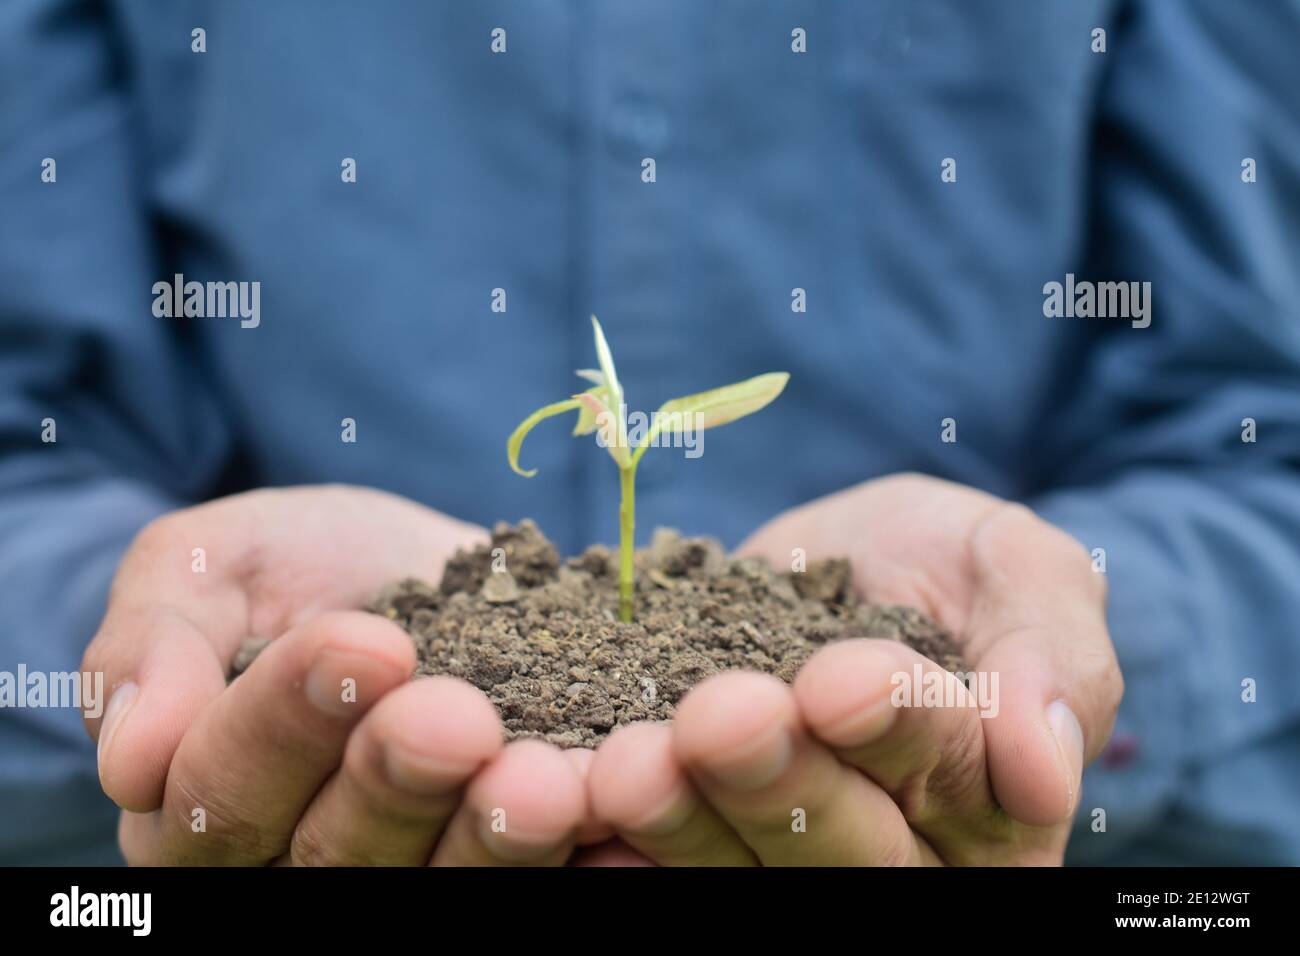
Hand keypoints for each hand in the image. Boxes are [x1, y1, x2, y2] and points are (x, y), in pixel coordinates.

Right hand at [84, 485, 591, 864]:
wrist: (426, 568)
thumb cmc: (297, 565)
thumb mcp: (208, 566)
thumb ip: (153, 644)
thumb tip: (132, 756)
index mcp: (202, 806)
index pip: (221, 789)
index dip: (287, 719)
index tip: (363, 642)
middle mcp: (300, 862)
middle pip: (333, 855)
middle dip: (395, 781)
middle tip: (456, 716)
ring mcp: (412, 867)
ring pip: (441, 885)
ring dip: (492, 840)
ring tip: (543, 781)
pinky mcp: (506, 859)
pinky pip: (535, 877)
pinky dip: (581, 852)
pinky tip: (609, 805)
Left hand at [588, 473, 1121, 864]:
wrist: (852, 563)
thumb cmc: (957, 566)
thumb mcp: (1022, 572)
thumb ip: (1051, 655)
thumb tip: (1045, 766)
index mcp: (988, 806)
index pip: (952, 777)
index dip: (899, 731)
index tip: (845, 679)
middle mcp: (893, 855)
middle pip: (839, 846)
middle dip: (775, 782)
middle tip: (718, 720)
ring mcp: (781, 849)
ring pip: (736, 865)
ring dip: (677, 821)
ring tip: (625, 764)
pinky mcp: (697, 829)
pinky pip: (656, 854)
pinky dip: (612, 839)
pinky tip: (570, 801)